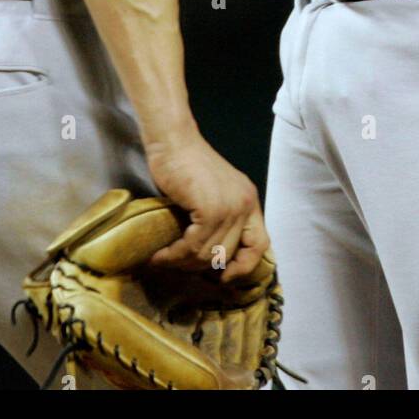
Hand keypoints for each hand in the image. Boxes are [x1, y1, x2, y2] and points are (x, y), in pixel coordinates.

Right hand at [144, 132, 268, 280]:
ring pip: (209, 254)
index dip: (243, 266)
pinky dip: (174, 255)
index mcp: (249, 200)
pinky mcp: (210, 209)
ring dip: (182, 262)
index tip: (223, 278)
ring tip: (163, 260)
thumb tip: (209, 257)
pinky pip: (193, 245)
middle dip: (200, 267)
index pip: (259, 244)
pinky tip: (160, 255)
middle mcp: (245, 204)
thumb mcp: (213, 190)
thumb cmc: (186, 163)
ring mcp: (230, 206)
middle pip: (228, 255)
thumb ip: (219, 216)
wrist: (173, 140)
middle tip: (177, 265)